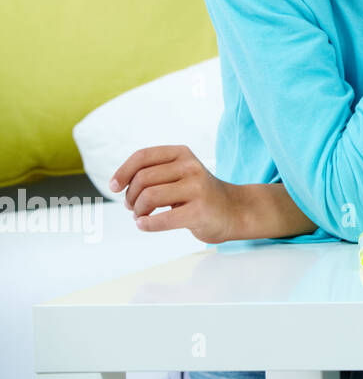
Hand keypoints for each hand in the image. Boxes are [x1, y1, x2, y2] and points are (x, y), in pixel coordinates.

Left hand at [110, 145, 238, 243]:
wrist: (233, 210)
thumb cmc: (197, 193)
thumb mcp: (179, 173)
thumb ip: (153, 172)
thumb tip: (117, 183)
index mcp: (182, 153)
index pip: (143, 156)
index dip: (122, 171)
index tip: (113, 187)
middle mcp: (191, 167)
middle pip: (142, 179)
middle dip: (130, 197)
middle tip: (133, 207)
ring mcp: (197, 188)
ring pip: (149, 197)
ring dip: (138, 211)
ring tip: (142, 216)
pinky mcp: (199, 211)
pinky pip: (162, 219)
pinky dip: (147, 224)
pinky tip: (145, 225)